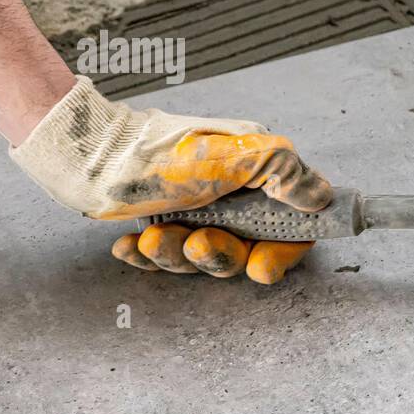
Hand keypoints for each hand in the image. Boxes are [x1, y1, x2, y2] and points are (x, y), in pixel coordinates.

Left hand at [11, 77, 332, 283]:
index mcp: (256, 176)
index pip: (290, 226)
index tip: (262, 265)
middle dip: (220, 255)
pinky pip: (161, 257)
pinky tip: (129, 248)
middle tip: (197, 242)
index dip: (282, 253)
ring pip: (200, 258)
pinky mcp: (156, 222)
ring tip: (155, 238)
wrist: (89, 148)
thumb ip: (285, 174)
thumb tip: (323, 196)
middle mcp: (229, 196)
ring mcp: (192, 211)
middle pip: (244, 250)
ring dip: (178, 256)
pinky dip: (146, 257)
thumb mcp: (234, 156)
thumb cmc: (162, 152)